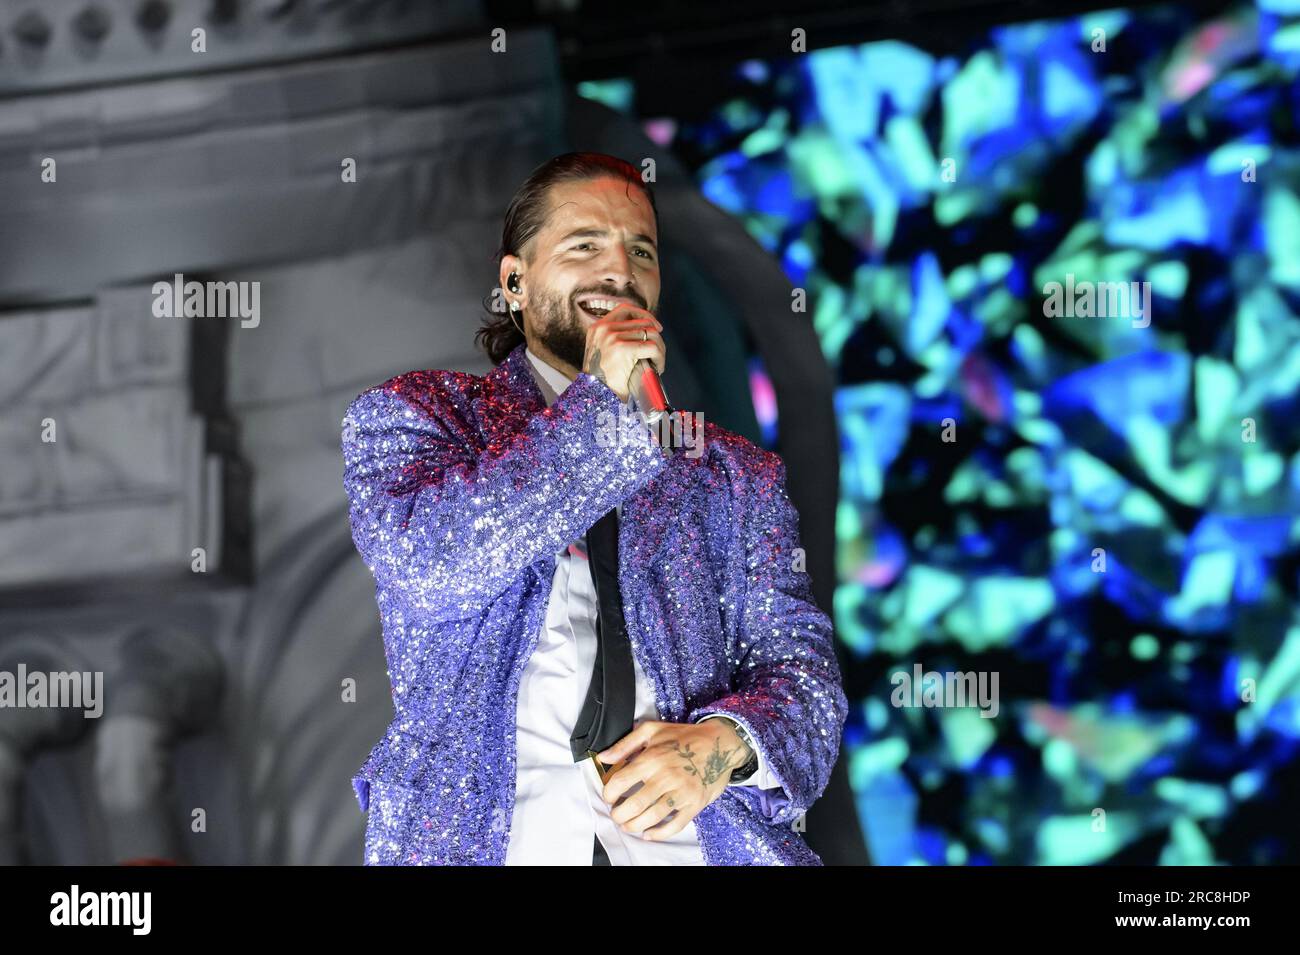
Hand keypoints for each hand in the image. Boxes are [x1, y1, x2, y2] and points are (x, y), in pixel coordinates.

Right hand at [581, 304, 664, 402]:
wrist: (594, 397)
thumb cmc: (602, 380)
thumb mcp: (603, 353)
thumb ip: (616, 338)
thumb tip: (645, 331)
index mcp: (597, 328)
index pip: (625, 309)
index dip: (644, 315)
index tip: (655, 327)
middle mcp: (604, 329)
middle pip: (642, 321)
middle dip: (656, 337)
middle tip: (658, 353)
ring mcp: (612, 337)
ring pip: (650, 334)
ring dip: (660, 349)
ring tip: (658, 362)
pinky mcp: (622, 349)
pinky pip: (652, 347)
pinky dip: (660, 357)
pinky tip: (658, 367)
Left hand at [595, 719, 752, 841]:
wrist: (720, 742)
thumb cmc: (684, 736)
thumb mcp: (652, 730)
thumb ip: (625, 744)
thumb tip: (603, 758)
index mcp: (652, 758)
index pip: (621, 781)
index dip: (609, 793)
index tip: (609, 797)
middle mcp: (666, 776)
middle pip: (634, 804)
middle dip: (619, 814)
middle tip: (616, 815)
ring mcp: (682, 791)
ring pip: (652, 817)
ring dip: (635, 825)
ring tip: (628, 825)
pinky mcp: (695, 803)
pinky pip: (675, 824)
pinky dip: (659, 834)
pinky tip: (649, 834)